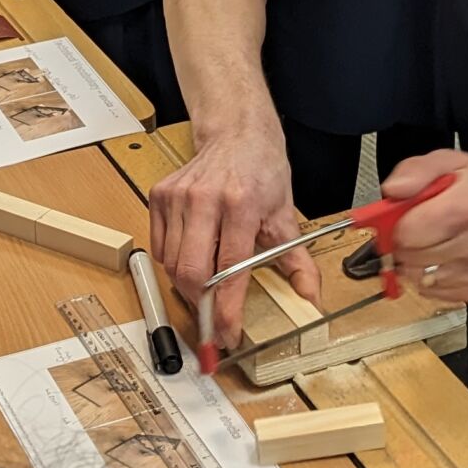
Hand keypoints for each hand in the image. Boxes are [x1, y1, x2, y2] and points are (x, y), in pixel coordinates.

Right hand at [152, 127, 317, 343]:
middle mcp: (205, 199)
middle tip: (216, 312)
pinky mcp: (160, 196)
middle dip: (202, 303)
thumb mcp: (286, 214)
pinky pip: (158, 248)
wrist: (236, 133)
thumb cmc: (261, 171)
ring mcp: (178, 196)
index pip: (229, 270)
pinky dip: (173, 263)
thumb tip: (310, 298)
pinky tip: (193, 256)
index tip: (228, 334)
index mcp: (241, 205)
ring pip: (171, 264)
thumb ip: (298, 261)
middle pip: (191, 272)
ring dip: (188, 285)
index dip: (226, 310)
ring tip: (207, 284)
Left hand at [381, 149, 467, 303]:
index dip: (396, 224)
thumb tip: (392, 190)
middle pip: (410, 257)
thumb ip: (418, 170)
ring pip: (420, 278)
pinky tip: (446, 258)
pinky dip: (433, 277)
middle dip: (405, 243)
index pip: (407, 231)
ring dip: (417, 262)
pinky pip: (437, 293)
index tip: (401, 218)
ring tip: (433, 243)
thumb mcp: (458, 161)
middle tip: (418, 228)